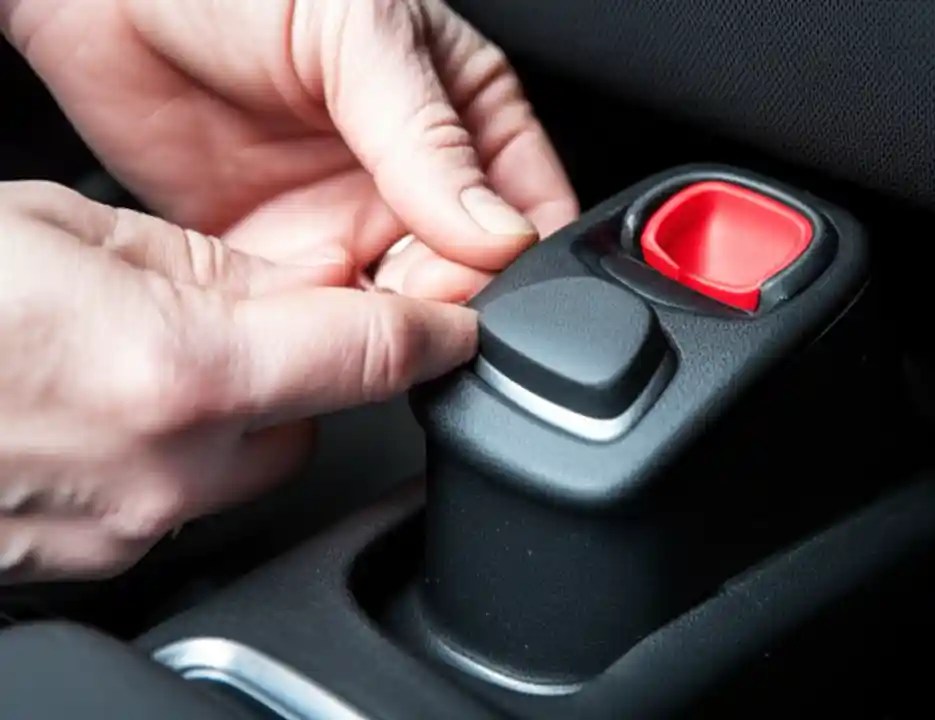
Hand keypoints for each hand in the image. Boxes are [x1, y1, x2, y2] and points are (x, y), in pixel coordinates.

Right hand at [0, 182, 475, 582]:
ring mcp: (121, 529)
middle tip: (223, 320)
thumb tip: (313, 278)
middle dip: (297, 373)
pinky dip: (157, 459)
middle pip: (312, 427)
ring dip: (225, 418)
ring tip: (128, 357)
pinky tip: (91, 406)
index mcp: (183, 369)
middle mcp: (166, 471)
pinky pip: (164, 506)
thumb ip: (208, 266)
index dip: (437, 333)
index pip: (375, 354)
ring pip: (238, 473)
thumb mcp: (58, 231)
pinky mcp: (78, 564)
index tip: (462, 327)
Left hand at [1, 0, 577, 301]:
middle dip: (449, 307)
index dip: (515, 259)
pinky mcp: (279, 255)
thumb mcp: (362, 35)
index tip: (486, 282)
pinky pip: (316, 322)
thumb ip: (430, 140)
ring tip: (355, 316)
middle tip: (417, 311)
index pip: (524, 209)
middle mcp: (414, 181)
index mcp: (467, 117)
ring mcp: (346, 222)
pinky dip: (315, 339)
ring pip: (395, 313)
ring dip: (383, 333)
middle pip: (466, 278)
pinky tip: (305, 322)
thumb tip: (499, 234)